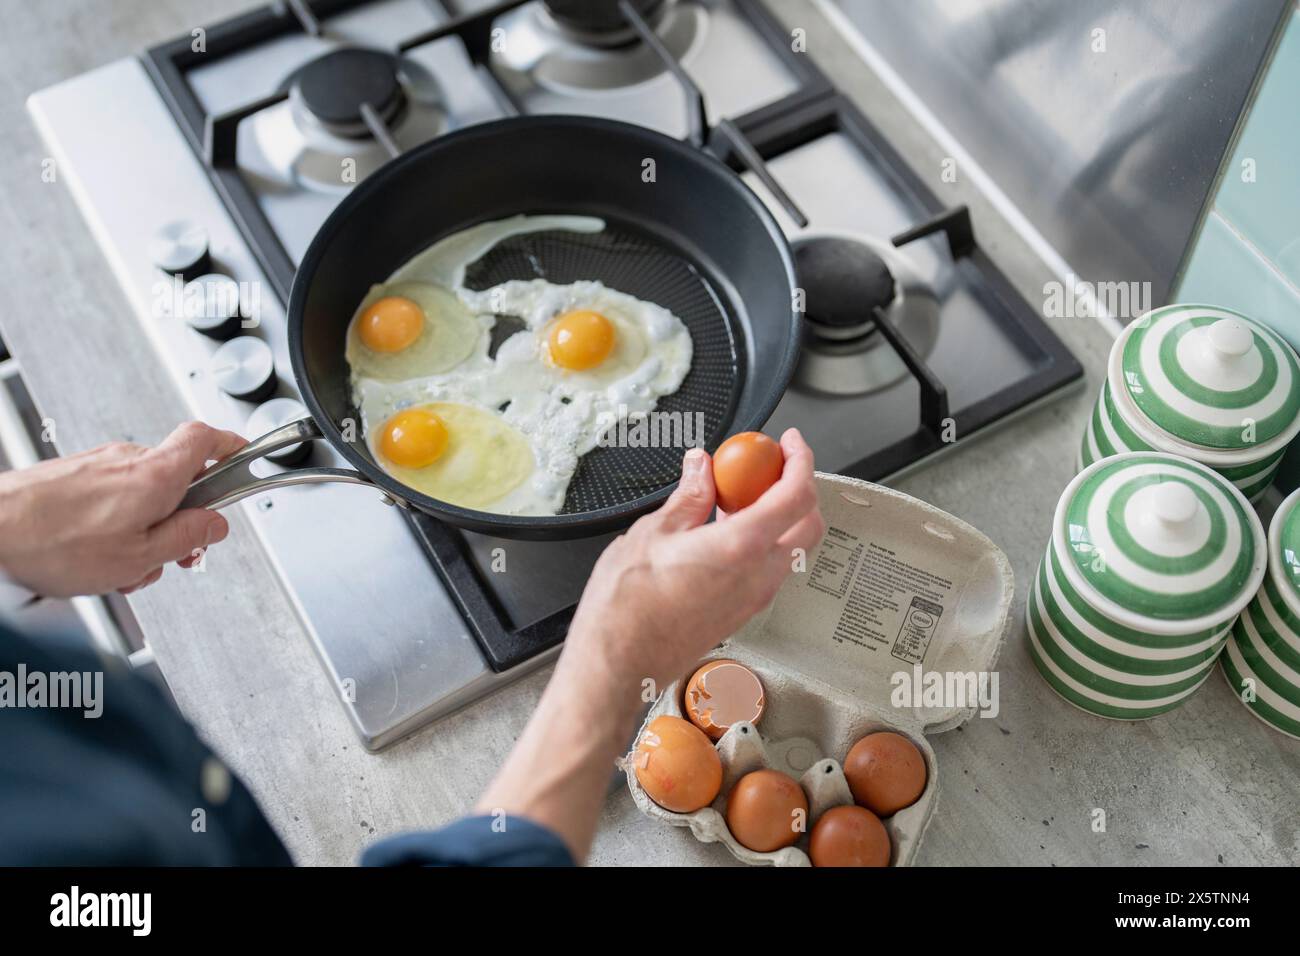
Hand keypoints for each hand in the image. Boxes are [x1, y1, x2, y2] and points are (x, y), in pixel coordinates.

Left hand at [0, 422, 245, 597]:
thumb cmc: (52, 543)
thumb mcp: (139, 556)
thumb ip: (186, 538)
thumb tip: (215, 525)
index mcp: (155, 474)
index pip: (206, 438)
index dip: (232, 448)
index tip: (246, 460)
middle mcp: (129, 459)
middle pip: (178, 477)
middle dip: (183, 517)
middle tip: (177, 551)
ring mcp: (99, 463)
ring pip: (144, 493)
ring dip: (145, 528)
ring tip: (123, 563)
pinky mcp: (75, 474)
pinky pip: (114, 496)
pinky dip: (118, 524)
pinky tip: (98, 554)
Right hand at [564, 427, 825, 695]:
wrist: (618, 664)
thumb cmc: (625, 609)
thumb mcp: (651, 534)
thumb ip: (688, 497)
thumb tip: (701, 468)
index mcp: (740, 547)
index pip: (797, 495)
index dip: (800, 461)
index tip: (787, 443)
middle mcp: (758, 576)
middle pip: (808, 524)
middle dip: (799, 488)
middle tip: (771, 466)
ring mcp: (754, 598)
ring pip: (791, 548)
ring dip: (779, 516)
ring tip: (738, 496)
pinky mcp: (742, 613)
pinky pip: (769, 568)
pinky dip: (762, 540)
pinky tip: (724, 529)